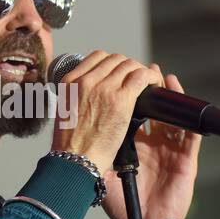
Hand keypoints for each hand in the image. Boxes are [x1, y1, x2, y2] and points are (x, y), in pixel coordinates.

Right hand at [49, 51, 163, 173]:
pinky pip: (141, 76)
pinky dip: (152, 78)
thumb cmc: (70, 145)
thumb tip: (91, 96)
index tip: (119, 73)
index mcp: (70, 82)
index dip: (113, 63)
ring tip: (147, 83)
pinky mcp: (121, 98)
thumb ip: (78, 98)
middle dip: (129, 67)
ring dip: (141, 71)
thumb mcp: (64, 112)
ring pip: (129, 64)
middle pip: (115, 59)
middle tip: (136, 80)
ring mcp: (104, 87)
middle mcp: (87, 80)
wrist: (74, 160)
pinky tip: (155, 85)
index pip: (97, 58)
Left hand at [98, 69, 200, 218]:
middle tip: (141, 69)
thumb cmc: (123, 204)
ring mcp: (170, 150)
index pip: (132, 112)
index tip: (119, 76)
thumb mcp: (104, 174)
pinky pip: (191, 134)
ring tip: (160, 76)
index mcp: (133, 144)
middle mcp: (152, 143)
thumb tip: (76, 133)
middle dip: (146, 86)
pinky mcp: (186, 160)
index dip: (127, 94)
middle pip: (152, 108)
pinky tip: (180, 99)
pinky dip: (188, 114)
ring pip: (173, 115)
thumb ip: (96, 154)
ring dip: (168, 93)